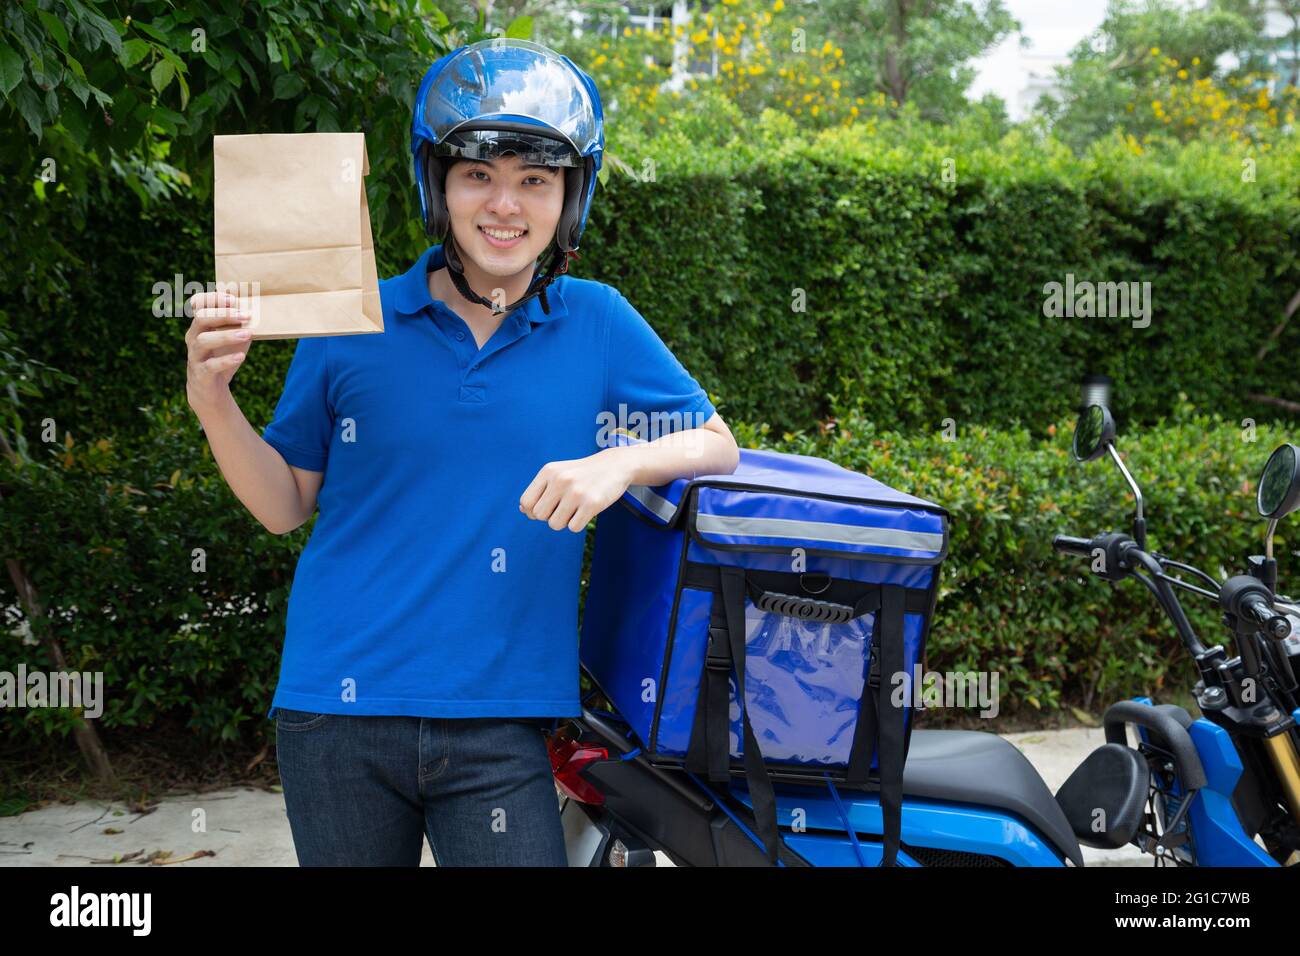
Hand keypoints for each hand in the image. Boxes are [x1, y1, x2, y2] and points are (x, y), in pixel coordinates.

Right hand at [185, 290, 251, 414]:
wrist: (210, 389)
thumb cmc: (222, 357)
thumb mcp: (233, 338)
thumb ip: (241, 324)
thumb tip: (258, 311)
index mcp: (200, 325)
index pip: (199, 305)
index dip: (213, 298)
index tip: (232, 298)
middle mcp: (193, 337)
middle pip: (201, 319)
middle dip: (223, 314)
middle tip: (245, 315)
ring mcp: (194, 355)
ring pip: (203, 341)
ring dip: (226, 336)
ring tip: (247, 334)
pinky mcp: (200, 374)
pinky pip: (210, 366)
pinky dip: (226, 360)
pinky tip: (241, 356)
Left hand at [519, 449, 632, 531]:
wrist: (614, 465)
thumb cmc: (582, 473)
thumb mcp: (559, 473)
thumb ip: (539, 490)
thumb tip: (523, 510)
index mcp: (548, 471)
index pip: (526, 501)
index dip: (533, 510)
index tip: (546, 507)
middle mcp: (560, 480)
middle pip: (539, 515)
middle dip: (550, 516)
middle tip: (563, 507)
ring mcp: (576, 492)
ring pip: (555, 524)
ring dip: (564, 522)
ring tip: (575, 509)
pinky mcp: (592, 503)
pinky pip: (573, 528)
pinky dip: (578, 524)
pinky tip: (586, 511)